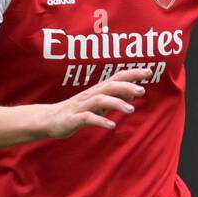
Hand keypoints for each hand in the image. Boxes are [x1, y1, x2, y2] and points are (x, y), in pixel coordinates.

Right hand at [38, 67, 152, 139]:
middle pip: (110, 86)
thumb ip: (113, 98)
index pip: (117, 78)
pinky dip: (101, 120)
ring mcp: (81, 106)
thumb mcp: (97, 104)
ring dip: (117, 103)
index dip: (132, 73)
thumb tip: (132, 93)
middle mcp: (90, 95)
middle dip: (126, 86)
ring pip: (101, 100)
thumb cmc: (75, 112)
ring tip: (131, 109)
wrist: (48, 120)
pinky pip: (88, 118)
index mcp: (97, 91)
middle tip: (142, 91)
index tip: (149, 71)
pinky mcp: (74, 118)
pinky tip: (111, 125)